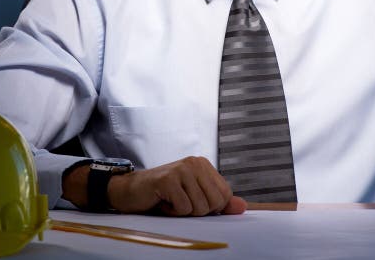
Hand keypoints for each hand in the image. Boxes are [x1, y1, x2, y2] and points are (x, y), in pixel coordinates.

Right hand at [106, 156, 245, 216]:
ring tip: (171, 200)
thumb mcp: (194, 196)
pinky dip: (172, 211)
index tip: (193, 201)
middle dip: (198, 210)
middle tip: (181, 201)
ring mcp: (181, 169)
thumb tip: (242, 207)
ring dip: (183, 212)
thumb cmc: (164, 194)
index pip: (225, 195)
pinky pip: (183, 208)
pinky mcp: (168, 179)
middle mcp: (195, 163)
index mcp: (204, 165)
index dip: (211, 207)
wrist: (132, 190)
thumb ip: (219, 201)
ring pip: (199, 207)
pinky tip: (163, 201)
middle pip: (214, 202)